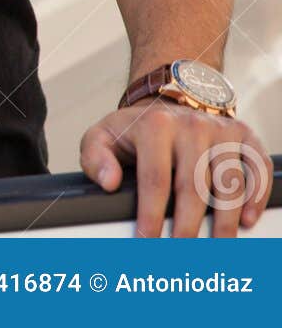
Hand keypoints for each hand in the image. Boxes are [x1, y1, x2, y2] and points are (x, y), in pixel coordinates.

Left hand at [80, 98, 272, 236]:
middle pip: (194, 187)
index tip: (148, 241)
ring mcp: (220, 129)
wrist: (167, 100)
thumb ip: (96, 158)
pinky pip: (257, 168)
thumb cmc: (135, 129)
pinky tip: (247, 220)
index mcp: (154, 126)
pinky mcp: (243, 134)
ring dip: (224, 221)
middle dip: (187, 226)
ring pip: (228, 183)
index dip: (152, 214)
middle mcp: (191, 125)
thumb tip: (109, 182)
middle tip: (182, 253)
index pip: (155, 179)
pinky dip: (256, 196)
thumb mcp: (103, 135)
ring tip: (217, 246)